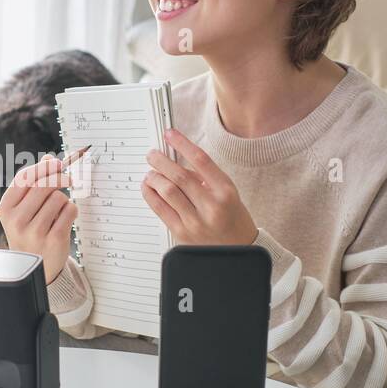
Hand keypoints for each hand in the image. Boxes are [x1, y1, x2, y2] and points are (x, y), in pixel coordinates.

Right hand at [0, 153, 76, 284]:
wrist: (33, 267)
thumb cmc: (29, 231)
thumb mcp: (24, 209)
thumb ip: (34, 183)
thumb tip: (50, 158)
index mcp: (6, 208)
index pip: (25, 177)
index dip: (43, 167)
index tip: (56, 164)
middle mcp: (17, 220)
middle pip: (43, 185)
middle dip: (59, 178)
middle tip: (69, 179)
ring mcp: (34, 231)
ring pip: (59, 197)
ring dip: (64, 199)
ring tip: (58, 211)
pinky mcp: (54, 239)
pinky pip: (69, 210)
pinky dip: (71, 211)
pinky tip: (65, 219)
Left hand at [142, 129, 257, 245]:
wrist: (238, 252)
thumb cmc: (232, 219)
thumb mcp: (227, 194)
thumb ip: (204, 178)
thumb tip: (175, 162)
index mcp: (226, 191)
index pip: (201, 160)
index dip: (182, 144)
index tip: (170, 135)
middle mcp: (212, 206)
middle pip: (179, 175)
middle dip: (161, 161)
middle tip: (152, 154)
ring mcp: (196, 221)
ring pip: (167, 191)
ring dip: (154, 177)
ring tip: (150, 172)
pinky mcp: (182, 233)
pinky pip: (160, 209)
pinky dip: (150, 195)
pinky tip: (148, 187)